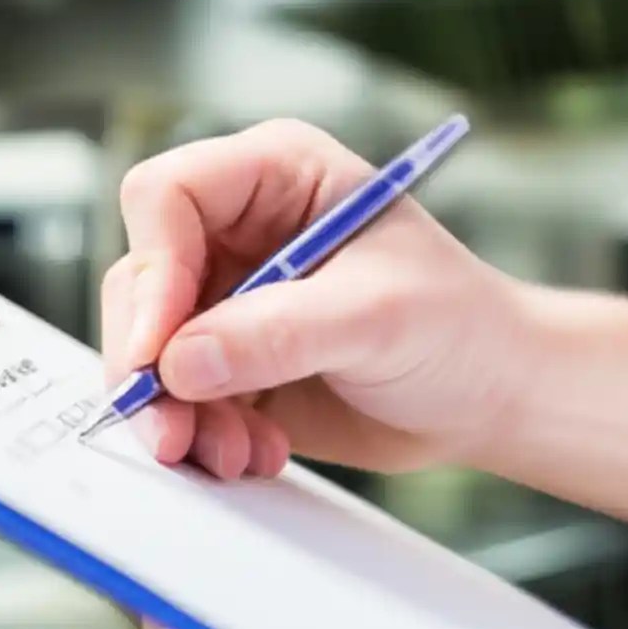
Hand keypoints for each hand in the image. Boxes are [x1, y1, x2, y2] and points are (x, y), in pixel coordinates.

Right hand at [101, 119, 531, 478]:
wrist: (488, 396)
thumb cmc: (458, 327)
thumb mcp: (377, 316)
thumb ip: (276, 333)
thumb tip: (178, 363)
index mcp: (274, 175)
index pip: (167, 197)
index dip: (153, 269)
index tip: (159, 348)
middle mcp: (236, 228)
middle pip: (139, 278)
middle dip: (148, 361)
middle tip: (173, 427)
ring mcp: (226, 295)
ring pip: (145, 346)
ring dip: (174, 411)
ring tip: (233, 453)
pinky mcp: (226, 356)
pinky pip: (174, 394)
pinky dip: (199, 432)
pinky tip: (253, 452)